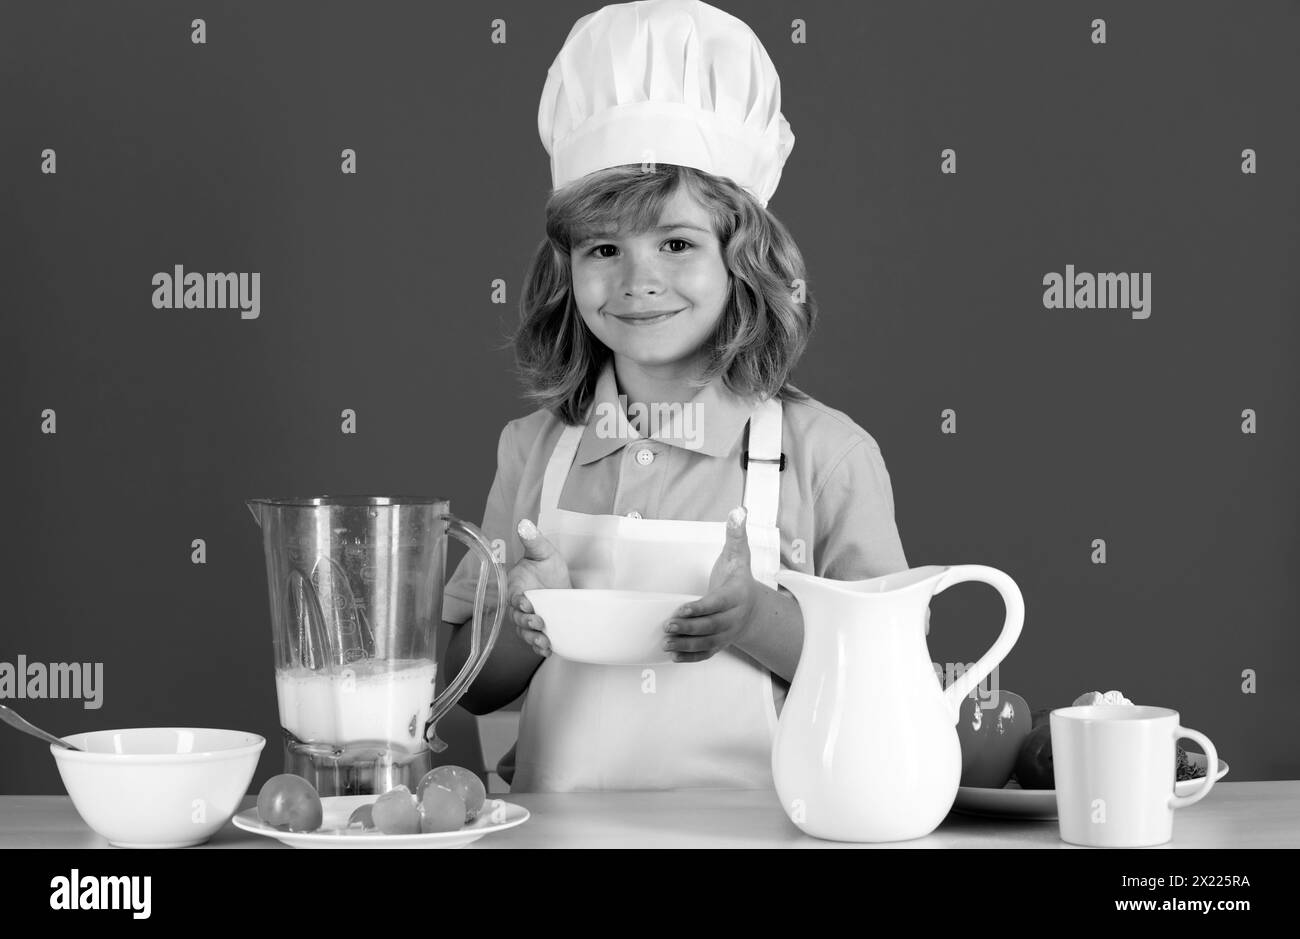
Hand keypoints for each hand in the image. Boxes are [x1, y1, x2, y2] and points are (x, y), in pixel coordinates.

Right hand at [507, 518, 570, 658]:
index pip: (514, 597)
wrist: (562, 583)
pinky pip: (536, 641)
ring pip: (526, 633)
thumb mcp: (543, 551)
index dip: (519, 601)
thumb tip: (524, 523)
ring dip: (533, 639)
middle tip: (539, 623)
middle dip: (527, 622)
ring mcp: (529, 619)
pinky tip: (549, 651)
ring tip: (544, 643)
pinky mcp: (539, 629)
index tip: (527, 601)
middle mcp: (520, 606)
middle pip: (518, 618)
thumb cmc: (548, 566)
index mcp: (517, 588)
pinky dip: (540, 648)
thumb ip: (533, 540)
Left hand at [663, 506, 758, 662]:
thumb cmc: (738, 577)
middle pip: (711, 626)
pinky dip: (690, 657)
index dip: (700, 608)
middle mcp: (733, 617)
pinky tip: (672, 656)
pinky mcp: (719, 644)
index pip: (717, 603)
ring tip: (666, 642)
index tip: (682, 609)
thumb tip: (738, 510)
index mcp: (736, 594)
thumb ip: (736, 533)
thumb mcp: (739, 553)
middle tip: (667, 626)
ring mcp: (727, 633)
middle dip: (689, 628)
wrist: (752, 607)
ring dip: (686, 645)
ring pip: (707, 643)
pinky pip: (706, 654)